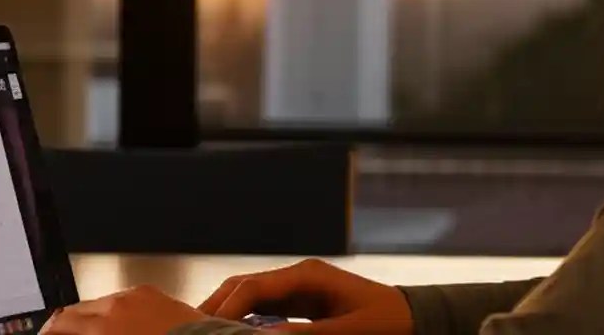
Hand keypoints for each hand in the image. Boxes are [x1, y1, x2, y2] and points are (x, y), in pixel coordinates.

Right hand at [41, 285, 208, 334]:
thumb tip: (77, 332)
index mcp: (102, 326)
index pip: (61, 323)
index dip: (50, 332)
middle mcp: (116, 305)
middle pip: (76, 310)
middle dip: (65, 325)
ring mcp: (136, 296)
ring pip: (99, 303)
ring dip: (89, 317)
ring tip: (89, 333)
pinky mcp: (153, 293)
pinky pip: (122, 298)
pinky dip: (112, 310)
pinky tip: (117, 324)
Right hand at [199, 258, 413, 333]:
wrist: (415, 319)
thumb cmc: (388, 324)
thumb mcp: (349, 333)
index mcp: (308, 275)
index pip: (254, 286)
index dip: (226, 307)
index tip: (205, 328)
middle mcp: (299, 276)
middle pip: (245, 285)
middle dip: (216, 305)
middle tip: (188, 328)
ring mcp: (300, 288)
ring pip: (251, 296)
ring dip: (227, 312)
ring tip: (203, 332)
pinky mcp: (303, 303)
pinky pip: (265, 308)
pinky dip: (245, 321)